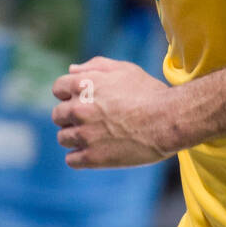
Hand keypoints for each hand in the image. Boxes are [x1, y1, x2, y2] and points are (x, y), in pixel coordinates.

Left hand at [51, 56, 174, 168]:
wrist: (168, 121)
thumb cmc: (149, 92)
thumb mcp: (124, 69)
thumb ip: (95, 66)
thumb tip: (72, 70)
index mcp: (83, 85)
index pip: (58, 89)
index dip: (69, 94)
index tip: (82, 100)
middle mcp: (78, 109)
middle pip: (58, 115)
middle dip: (71, 116)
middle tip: (92, 120)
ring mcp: (84, 134)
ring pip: (63, 138)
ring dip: (75, 137)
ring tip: (95, 136)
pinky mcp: (92, 158)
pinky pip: (71, 160)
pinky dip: (80, 157)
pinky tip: (95, 152)